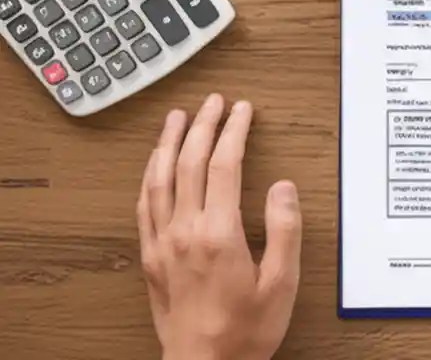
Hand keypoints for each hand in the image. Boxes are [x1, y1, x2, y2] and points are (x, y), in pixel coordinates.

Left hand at [136, 94, 302, 359]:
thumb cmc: (246, 330)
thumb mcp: (282, 282)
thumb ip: (284, 229)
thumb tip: (282, 186)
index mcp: (219, 234)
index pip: (224, 166)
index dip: (234, 132)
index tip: (243, 110)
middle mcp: (185, 233)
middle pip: (189, 164)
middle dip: (203, 126)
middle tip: (214, 101)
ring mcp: (162, 244)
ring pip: (159, 179)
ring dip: (168, 143)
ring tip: (177, 118)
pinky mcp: (150, 258)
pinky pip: (144, 206)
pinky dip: (149, 177)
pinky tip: (154, 166)